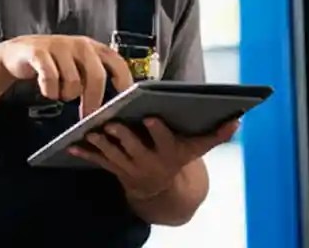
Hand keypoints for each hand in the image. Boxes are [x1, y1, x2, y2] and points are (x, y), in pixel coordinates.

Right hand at [0, 35, 133, 116]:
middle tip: (87, 117)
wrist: (16, 54)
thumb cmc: (51, 64)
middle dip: (93, 101)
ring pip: (73, 82)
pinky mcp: (39, 52)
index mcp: (93, 48)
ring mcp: (60, 46)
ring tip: (59, 92)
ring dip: (66, 95)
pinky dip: (50, 91)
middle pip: (97, 76)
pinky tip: (47, 90)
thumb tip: (111, 105)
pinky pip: (50, 79)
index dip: (124, 82)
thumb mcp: (76, 66)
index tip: (125, 102)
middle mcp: (79, 45)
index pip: (117, 63)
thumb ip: (93, 78)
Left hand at [69, 117, 238, 199]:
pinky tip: (71, 146)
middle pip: (134, 147)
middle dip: (123, 135)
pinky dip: (84, 154)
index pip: (164, 139)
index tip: (150, 117)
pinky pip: (97, 161)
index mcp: (169, 152)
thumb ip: (215, 135)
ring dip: (101, 143)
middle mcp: (148, 161)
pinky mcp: (114, 168)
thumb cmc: (178, 158)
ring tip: (90, 130)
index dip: (157, 130)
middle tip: (113, 122)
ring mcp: (129, 167)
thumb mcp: (197, 148)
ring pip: (113, 154)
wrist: (161, 191)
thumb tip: (237, 121)